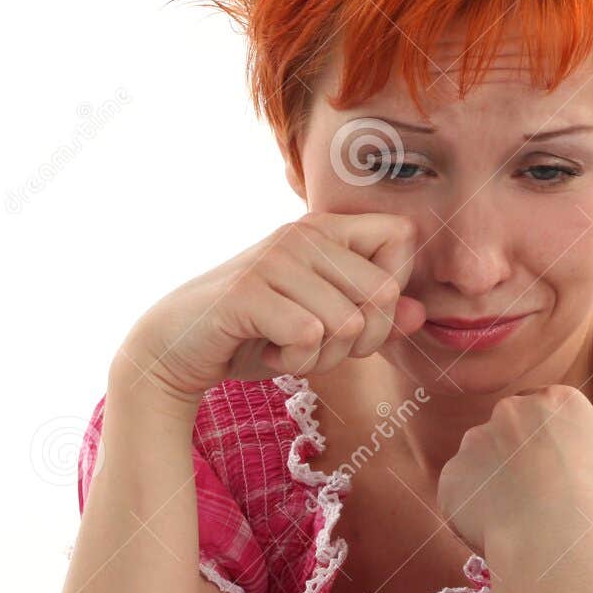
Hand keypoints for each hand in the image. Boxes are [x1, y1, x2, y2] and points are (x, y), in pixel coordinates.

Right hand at [114, 211, 427, 405]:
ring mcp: (274, 259)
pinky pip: (310, 338)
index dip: (394, 289)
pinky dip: (292, 361)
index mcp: (324, 230)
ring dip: (320, 357)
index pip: (402, 237)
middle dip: (360, 341)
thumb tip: (418, 313)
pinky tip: (264, 350)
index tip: (357, 315)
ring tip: (283, 346)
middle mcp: (302, 234)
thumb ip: (370, 319)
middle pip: (384, 292)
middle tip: (315, 344)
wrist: (174, 348)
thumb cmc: (253, 335)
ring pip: (348, 324)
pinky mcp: (248, 291)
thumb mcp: (320, 329)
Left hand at [436, 384, 592, 579]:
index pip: (548, 410)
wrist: (554, 540)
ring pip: (480, 455)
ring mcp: (476, 440)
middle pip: (509, 426)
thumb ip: (589, 455)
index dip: (549, 440)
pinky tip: (492, 529)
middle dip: (516, 453)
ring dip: (491, 477)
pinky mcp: (452, 472)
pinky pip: (461, 488)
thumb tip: (580, 463)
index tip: (554, 466)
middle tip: (531, 492)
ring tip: (512, 515)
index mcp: (558, 401)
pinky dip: (472, 506)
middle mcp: (511, 410)